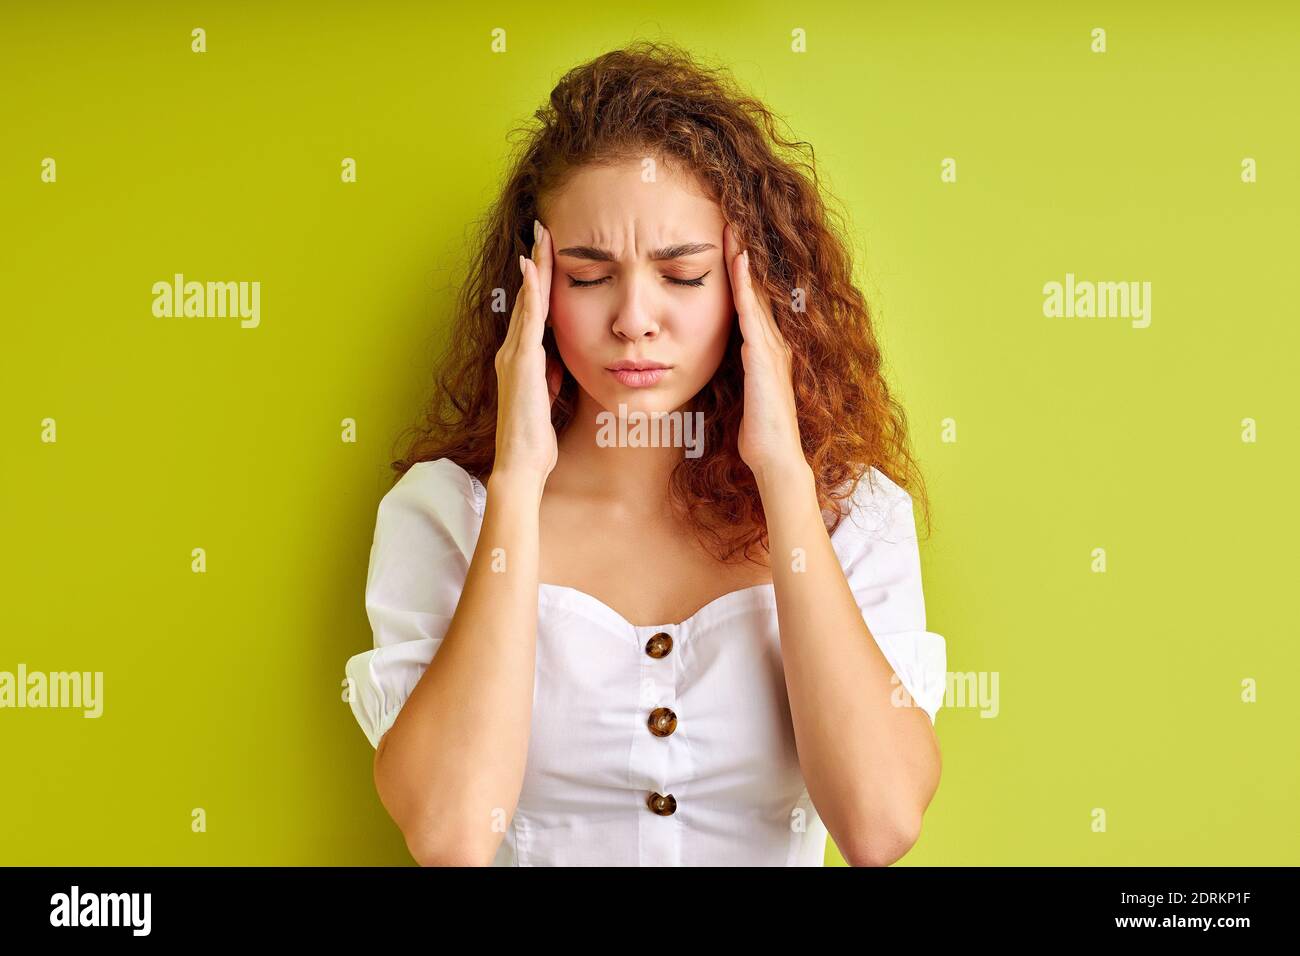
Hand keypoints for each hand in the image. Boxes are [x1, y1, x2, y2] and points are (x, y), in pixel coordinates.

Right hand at [493, 219, 563, 484]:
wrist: (521, 461)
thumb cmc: (535, 435)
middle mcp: (513, 351)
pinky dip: (531, 293)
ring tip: (540, 237)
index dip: (539, 281)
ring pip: (528, 302)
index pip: (533, 311)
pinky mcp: (521, 362)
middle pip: (528, 298)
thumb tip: (558, 363)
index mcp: (521, 359)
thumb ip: (550, 377)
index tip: (547, 254)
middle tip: (541, 230)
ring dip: (534, 268)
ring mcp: (515, 355)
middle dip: (535, 263)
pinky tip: (534, 270)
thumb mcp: (548, 397)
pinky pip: (528, 320)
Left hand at [724, 222, 804, 485]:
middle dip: (744, 253)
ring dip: (744, 258)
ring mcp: (771, 346)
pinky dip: (744, 284)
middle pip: (757, 287)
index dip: (741, 271)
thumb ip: (737, 373)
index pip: (752, 300)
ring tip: (734, 227)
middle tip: (732, 219)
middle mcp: (774, 341)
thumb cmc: (757, 432)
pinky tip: (737, 261)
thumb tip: (721, 362)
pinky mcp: (763, 355)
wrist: (774, 456)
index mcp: (767, 349)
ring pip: (756, 291)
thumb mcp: (743, 394)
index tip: (727, 242)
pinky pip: (751, 310)